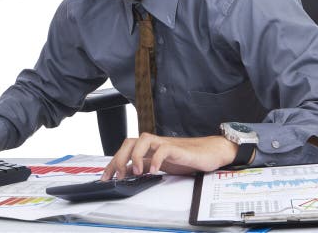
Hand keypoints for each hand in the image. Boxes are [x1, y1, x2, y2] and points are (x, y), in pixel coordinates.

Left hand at [101, 133, 239, 180]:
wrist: (211, 152)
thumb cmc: (187, 157)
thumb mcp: (163, 164)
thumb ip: (147, 166)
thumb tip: (130, 173)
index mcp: (150, 148)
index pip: (126, 149)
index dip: (114, 162)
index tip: (106, 177)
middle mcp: (155, 144)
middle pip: (130, 142)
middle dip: (119, 158)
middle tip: (118, 176)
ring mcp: (165, 144)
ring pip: (143, 140)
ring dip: (136, 156)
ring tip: (136, 172)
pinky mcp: (178, 149)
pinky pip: (163, 149)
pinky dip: (156, 159)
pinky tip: (154, 171)